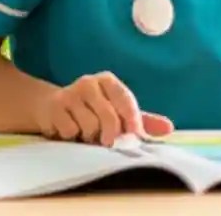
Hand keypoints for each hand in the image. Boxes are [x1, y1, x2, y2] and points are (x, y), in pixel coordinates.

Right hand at [36, 71, 173, 146]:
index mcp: (107, 81)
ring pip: (89, 127)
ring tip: (84, 133)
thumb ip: (142, 121)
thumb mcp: (117, 113)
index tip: (134, 136)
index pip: (125, 100)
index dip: (132, 122)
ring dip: (89, 138)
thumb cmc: (91, 111)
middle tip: (105, 140)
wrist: (51, 107)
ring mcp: (69, 93)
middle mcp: (88, 82)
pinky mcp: (54, 107)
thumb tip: (168, 128)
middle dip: (109, 135)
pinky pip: (70, 131)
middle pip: (109, 118)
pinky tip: (68, 131)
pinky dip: (72, 138)